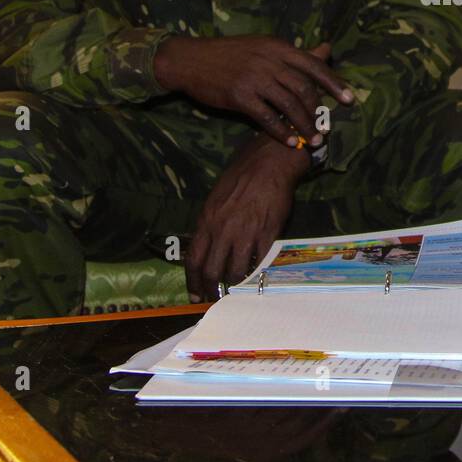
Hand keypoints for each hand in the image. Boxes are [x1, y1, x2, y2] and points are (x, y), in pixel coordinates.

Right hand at [154, 36, 352, 145]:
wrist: (190, 60)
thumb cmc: (230, 54)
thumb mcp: (263, 46)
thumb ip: (294, 53)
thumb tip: (327, 48)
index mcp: (278, 47)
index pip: (313, 65)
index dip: (334, 83)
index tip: (349, 100)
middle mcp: (269, 61)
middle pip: (304, 88)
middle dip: (319, 111)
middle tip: (327, 127)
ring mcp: (254, 78)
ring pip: (289, 104)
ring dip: (304, 125)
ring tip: (314, 140)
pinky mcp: (239, 96)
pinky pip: (267, 117)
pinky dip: (281, 131)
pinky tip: (290, 142)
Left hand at [185, 135, 310, 301]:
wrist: (268, 164)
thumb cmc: (241, 178)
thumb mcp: (216, 200)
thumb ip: (210, 225)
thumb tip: (207, 248)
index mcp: (206, 221)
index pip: (193, 260)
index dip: (193, 282)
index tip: (196, 295)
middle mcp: (222, 230)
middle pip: (212, 271)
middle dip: (213, 289)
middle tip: (217, 297)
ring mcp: (245, 233)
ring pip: (236, 271)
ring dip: (236, 284)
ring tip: (238, 287)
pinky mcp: (267, 234)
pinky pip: (260, 262)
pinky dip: (258, 272)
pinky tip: (257, 275)